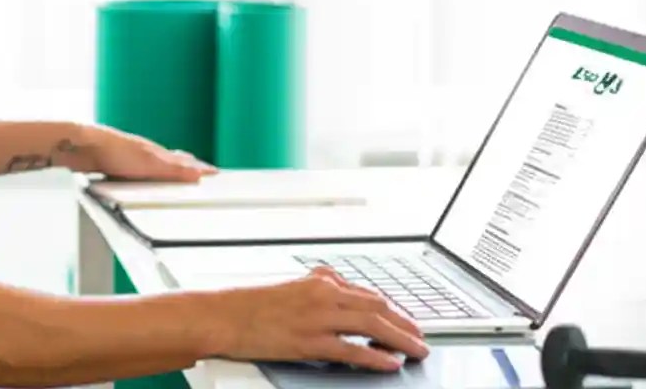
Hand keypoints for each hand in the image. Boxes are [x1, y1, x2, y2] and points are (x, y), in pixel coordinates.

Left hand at [77, 124, 216, 181]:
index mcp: (157, 153)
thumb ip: (174, 168)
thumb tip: (200, 172)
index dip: (199, 168)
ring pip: (154, 167)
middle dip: (187, 167)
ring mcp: (130, 159)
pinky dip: (146, 178)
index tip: (214, 172)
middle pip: (171, 161)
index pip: (185, 162)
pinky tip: (141, 181)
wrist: (81, 145)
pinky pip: (136, 174)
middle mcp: (145, 154)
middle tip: (201, 171)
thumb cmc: (112, 149)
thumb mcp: (149, 163)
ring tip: (176, 175)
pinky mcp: (114, 166)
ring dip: (167, 171)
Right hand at [211, 266, 428, 370]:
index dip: (392, 309)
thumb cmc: (252, 305)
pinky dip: (375, 357)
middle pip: (378, 308)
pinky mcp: (310, 341)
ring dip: (400, 339)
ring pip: (372, 326)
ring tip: (415, 350)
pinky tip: (390, 363)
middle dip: (404, 323)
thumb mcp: (291, 286)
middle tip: (420, 337)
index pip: (367, 294)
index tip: (405, 320)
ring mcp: (318, 318)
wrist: (224, 316)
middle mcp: (323, 295)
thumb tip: (337, 283)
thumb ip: (317, 284)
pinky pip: (352, 349)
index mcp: (320, 281)